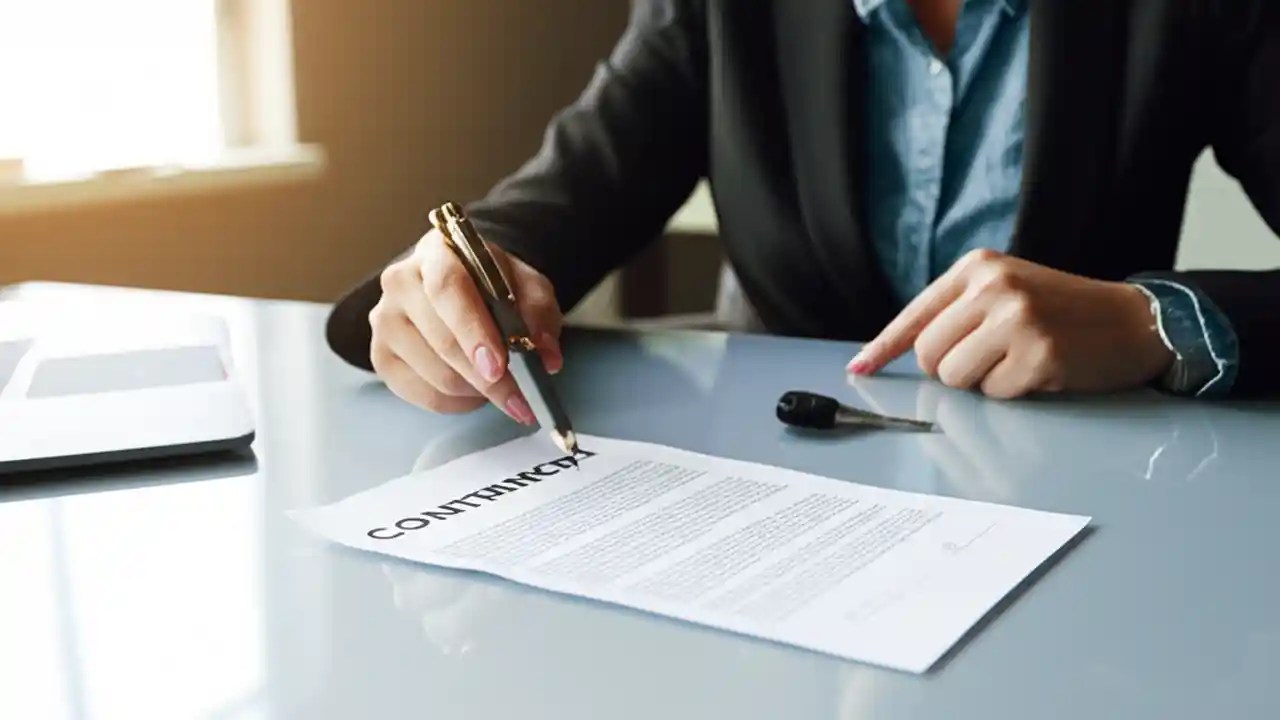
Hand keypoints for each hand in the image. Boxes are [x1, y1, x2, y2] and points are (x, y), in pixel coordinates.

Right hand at [369, 228, 562, 422]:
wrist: (462, 287)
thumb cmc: (495, 285)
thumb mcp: (528, 286)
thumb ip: (540, 314)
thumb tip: (546, 355)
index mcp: (438, 252)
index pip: (448, 289)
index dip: (474, 330)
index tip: (498, 366)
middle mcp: (400, 281)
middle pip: (442, 341)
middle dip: (488, 379)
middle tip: (521, 399)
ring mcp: (384, 320)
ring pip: (435, 374)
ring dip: (476, 391)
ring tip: (497, 384)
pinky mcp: (381, 356)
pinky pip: (422, 395)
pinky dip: (457, 403)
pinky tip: (473, 391)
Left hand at [847, 249, 1173, 398]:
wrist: (1135, 320)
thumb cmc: (1063, 311)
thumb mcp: (1006, 291)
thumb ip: (959, 312)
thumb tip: (907, 352)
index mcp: (978, 267)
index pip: (916, 314)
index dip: (884, 346)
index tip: (858, 368)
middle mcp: (993, 287)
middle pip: (930, 354)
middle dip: (950, 370)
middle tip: (988, 361)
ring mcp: (1016, 319)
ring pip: (956, 378)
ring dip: (982, 382)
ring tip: (1016, 361)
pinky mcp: (1038, 354)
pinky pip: (995, 393)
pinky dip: (1013, 392)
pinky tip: (1041, 370)